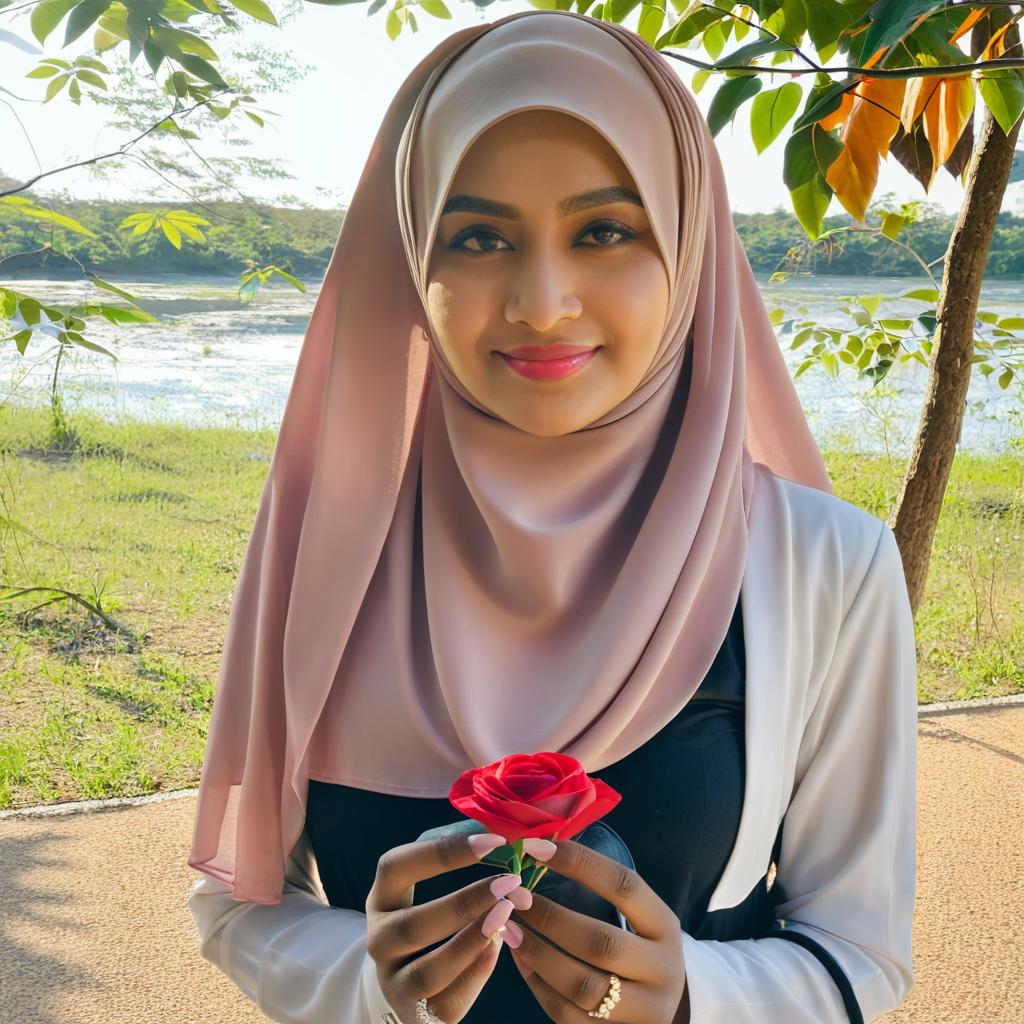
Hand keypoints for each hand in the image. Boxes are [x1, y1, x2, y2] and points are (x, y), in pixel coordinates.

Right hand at [366, 831, 533, 1023]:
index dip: (444, 852)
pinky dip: (475, 976)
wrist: (407, 980)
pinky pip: (446, 1002)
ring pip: (428, 971)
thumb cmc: (429, 916)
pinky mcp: (416, 1014)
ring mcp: (394, 982)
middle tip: (509, 884)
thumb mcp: (430, 883)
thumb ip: (461, 856)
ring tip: (505, 917)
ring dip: (470, 943)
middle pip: (413, 925)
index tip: (493, 841)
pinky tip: (498, 949)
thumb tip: (504, 831)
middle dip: (464, 903)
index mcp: (383, 897)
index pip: (398, 866)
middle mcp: (380, 940)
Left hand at [507, 838, 687, 1022]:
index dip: (579, 863)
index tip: (535, 847)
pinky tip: (518, 957)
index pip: (625, 886)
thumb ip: (602, 889)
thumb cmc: (639, 945)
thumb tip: (542, 848)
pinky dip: (536, 984)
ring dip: (536, 953)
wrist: (664, 1005)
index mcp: (665, 927)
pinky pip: (566, 1015)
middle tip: (514, 896)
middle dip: (550, 917)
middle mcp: (662, 970)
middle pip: (601, 942)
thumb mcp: (639, 917)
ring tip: (508, 926)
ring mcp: (643, 1010)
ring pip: (581, 985)